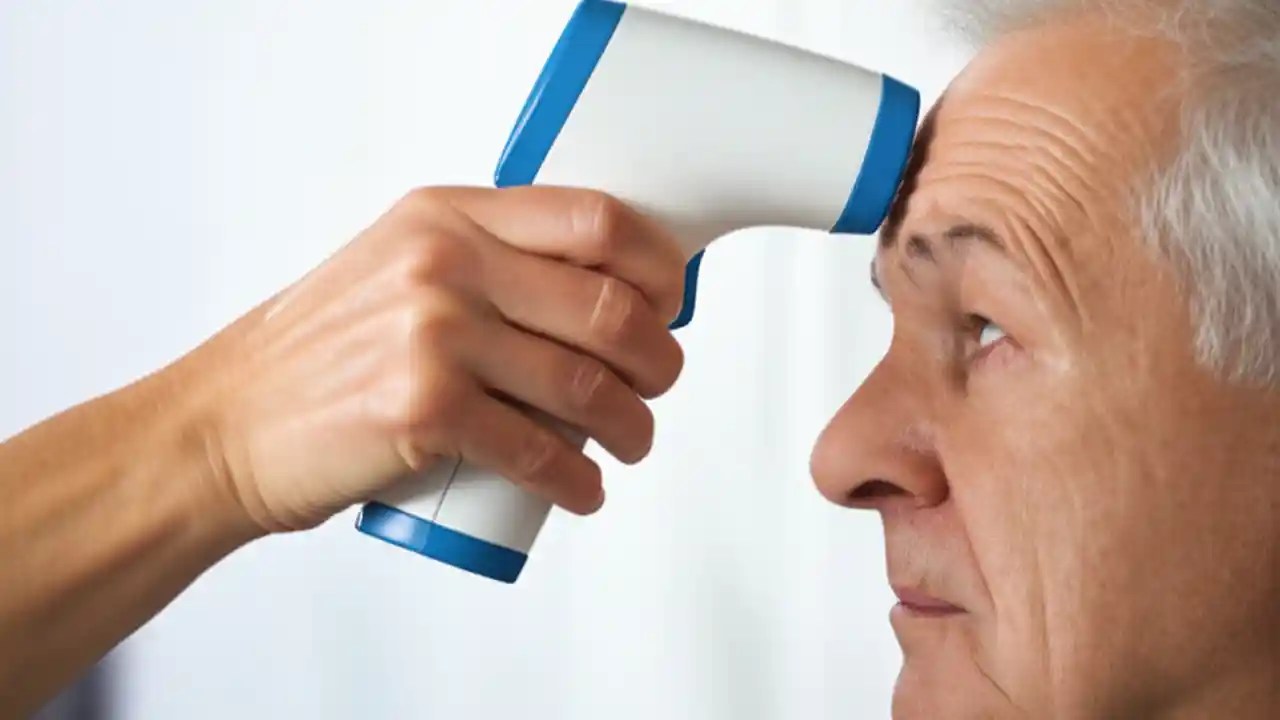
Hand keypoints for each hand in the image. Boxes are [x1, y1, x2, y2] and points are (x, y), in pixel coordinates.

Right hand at [182, 186, 687, 532]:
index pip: (594, 217)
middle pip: (609, 307)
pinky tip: (585, 490)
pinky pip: (541, 452)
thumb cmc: (318, 354)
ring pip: (587, 385)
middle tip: (659, 384)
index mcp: (447, 215)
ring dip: (635, 426)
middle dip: (660, 359)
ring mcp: (432, 337)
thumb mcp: (396, 265)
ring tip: (632, 442)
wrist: (225, 425)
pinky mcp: (422, 413)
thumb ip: (482, 258)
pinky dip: (580, 481)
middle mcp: (443, 264)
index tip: (669, 303)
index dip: (656, 266)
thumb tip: (598, 288)